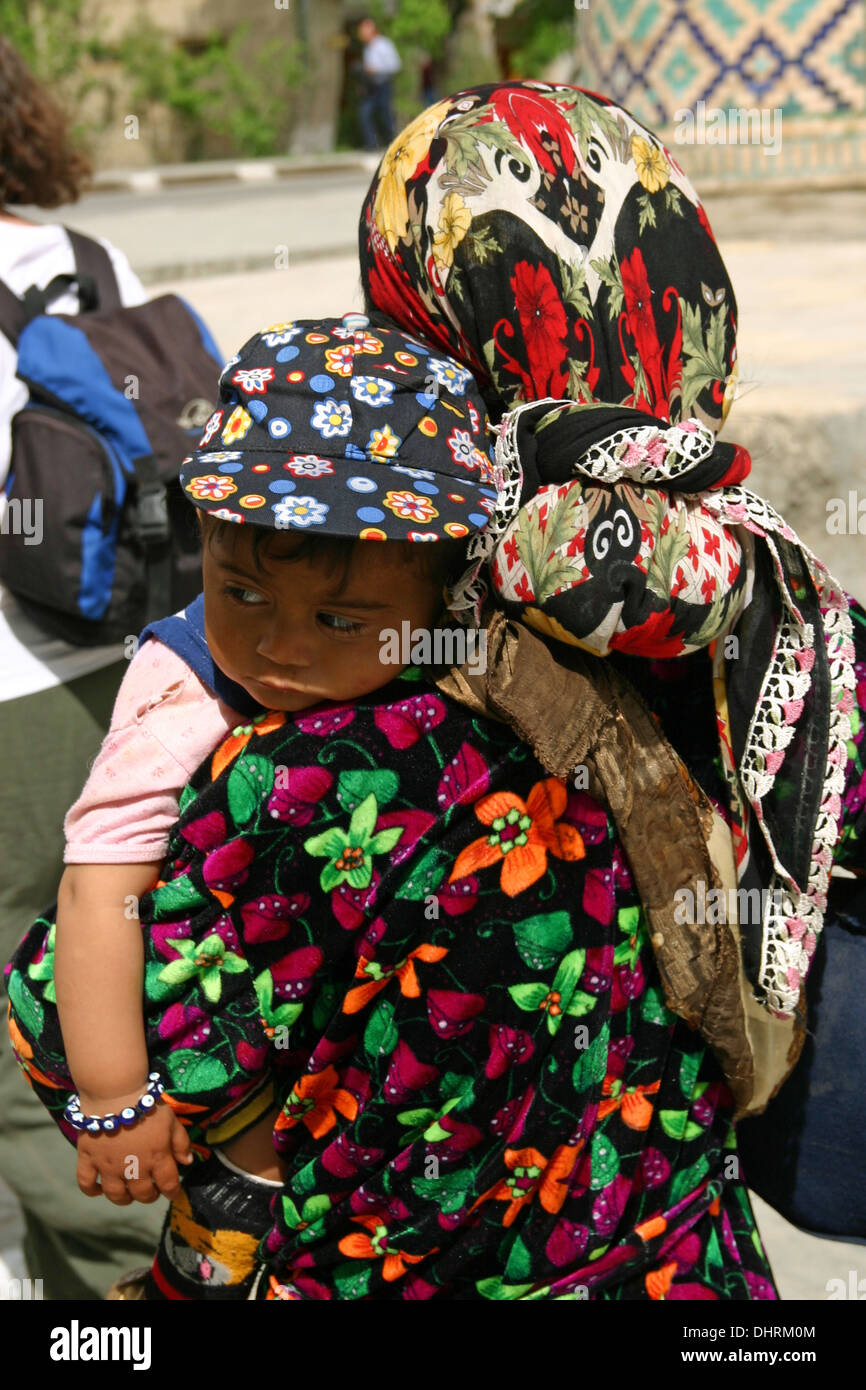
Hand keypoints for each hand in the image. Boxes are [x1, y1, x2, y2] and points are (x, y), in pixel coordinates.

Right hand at [75, 1088, 193, 1204]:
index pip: (168, 1184)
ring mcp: (108, 1166)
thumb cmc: (147, 1104)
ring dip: (124, 1199)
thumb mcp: (171, 1120)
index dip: (172, 1192)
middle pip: (142, 1194)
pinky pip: (86, 1183)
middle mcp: (133, 1168)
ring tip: (128, 1194)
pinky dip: (91, 1191)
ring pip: (116, 1195)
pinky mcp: (88, 1159)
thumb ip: (181, 1143)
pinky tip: (98, 1189)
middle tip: (151, 1191)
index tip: (173, 1193)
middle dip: (149, 1196)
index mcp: (157, 1158)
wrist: (115, 1092)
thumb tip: (187, 1163)